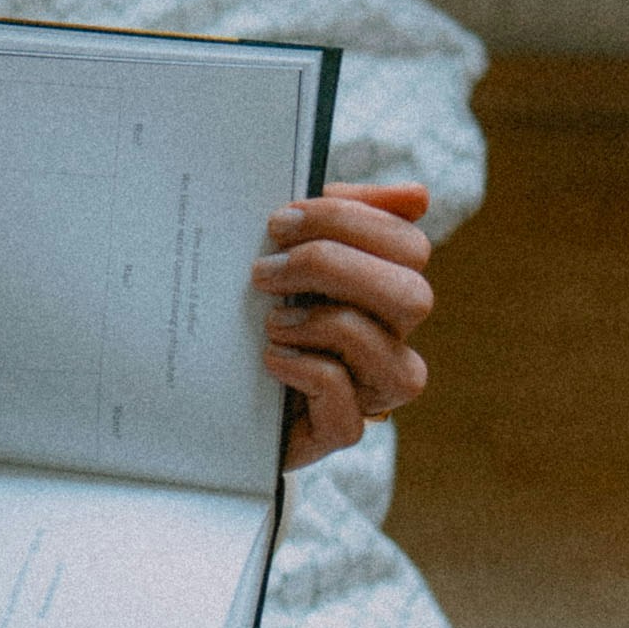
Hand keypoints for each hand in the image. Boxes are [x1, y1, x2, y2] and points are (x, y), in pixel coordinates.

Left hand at [252, 183, 432, 471]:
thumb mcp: (287, 252)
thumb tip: (417, 196)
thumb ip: (338, 215)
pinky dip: (308, 373)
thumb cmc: (253, 308)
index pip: (408, 246)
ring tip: (271, 321)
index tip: (280, 222)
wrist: (211, 388)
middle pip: (413, 297)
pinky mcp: (337, 431)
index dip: (349, 223)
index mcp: (384, 287)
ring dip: (325, 327)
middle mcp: (391, 340)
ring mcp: (370, 391)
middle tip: (266, 271)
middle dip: (335, 270)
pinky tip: (271, 359)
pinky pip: (347, 409)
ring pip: (396, 361)